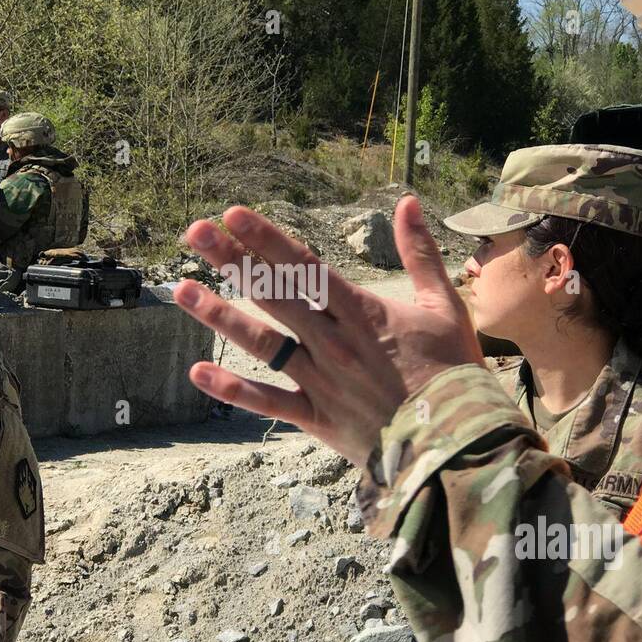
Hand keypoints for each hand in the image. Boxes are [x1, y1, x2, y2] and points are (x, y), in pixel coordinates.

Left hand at [175, 195, 481, 467]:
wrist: (459, 440)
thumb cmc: (455, 370)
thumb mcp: (445, 305)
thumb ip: (420, 253)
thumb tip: (407, 201)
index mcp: (363, 311)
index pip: (304, 267)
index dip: (266, 238)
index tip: (234, 215)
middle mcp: (334, 342)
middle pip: (274, 294)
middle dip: (232, 260)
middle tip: (194, 233)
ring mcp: (321, 380)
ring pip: (262, 343)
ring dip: (220, 315)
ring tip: (182, 290)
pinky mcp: (317, 417)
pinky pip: (268, 402)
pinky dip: (232, 390)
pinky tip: (197, 372)